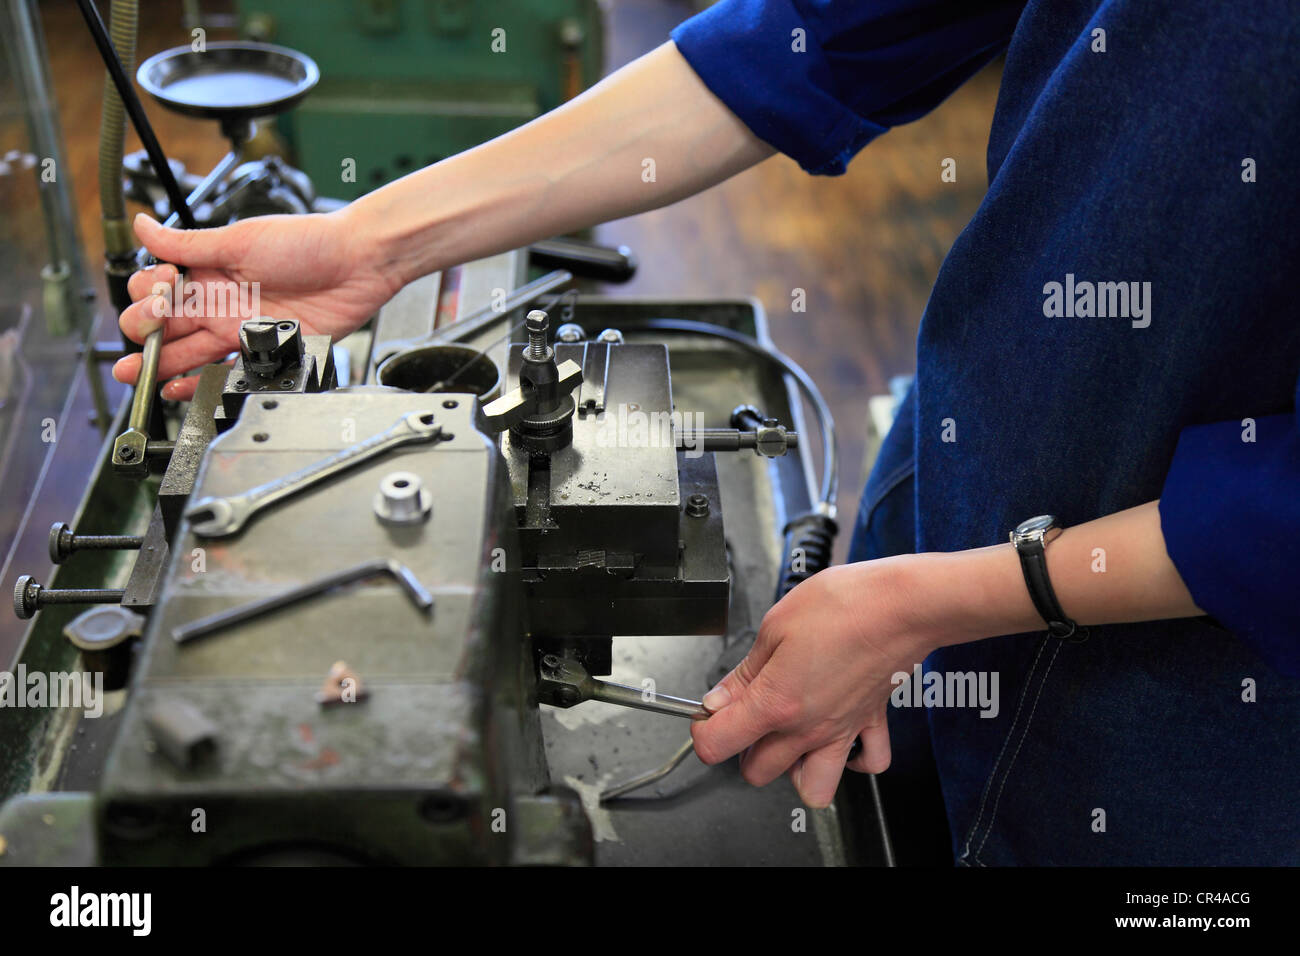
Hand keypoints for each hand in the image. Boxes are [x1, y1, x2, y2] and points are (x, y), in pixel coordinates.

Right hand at [113, 210, 401, 400]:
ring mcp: (239, 329)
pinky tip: (177, 388)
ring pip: (187, 352)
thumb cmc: (308, 242)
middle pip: (165, 325)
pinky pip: (225, 372)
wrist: (358, 263)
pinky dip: (199, 383)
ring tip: (134, 373)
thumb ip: (188, 245)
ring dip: (158, 363)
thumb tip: (143, 227)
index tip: (158, 289)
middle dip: (142, 332)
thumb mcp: (240, 239)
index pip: (156, 289)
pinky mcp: (263, 350)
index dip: (146, 293)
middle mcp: (219, 303)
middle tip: (144, 332)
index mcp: (208, 272)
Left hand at [690, 558, 946, 807]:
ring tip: (789, 737)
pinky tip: (840, 736)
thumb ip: (744, 672)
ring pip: (811, 789)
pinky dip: (854, 760)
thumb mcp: (774, 627)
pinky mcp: (871, 723)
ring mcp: (841, 731)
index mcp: (774, 703)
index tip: (709, 713)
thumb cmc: (842, 606)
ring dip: (794, 769)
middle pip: (756, 772)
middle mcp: (807, 728)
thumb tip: (718, 698)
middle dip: (743, 748)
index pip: (716, 745)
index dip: (704, 729)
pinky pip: (867, 764)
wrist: (901, 605)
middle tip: (747, 714)